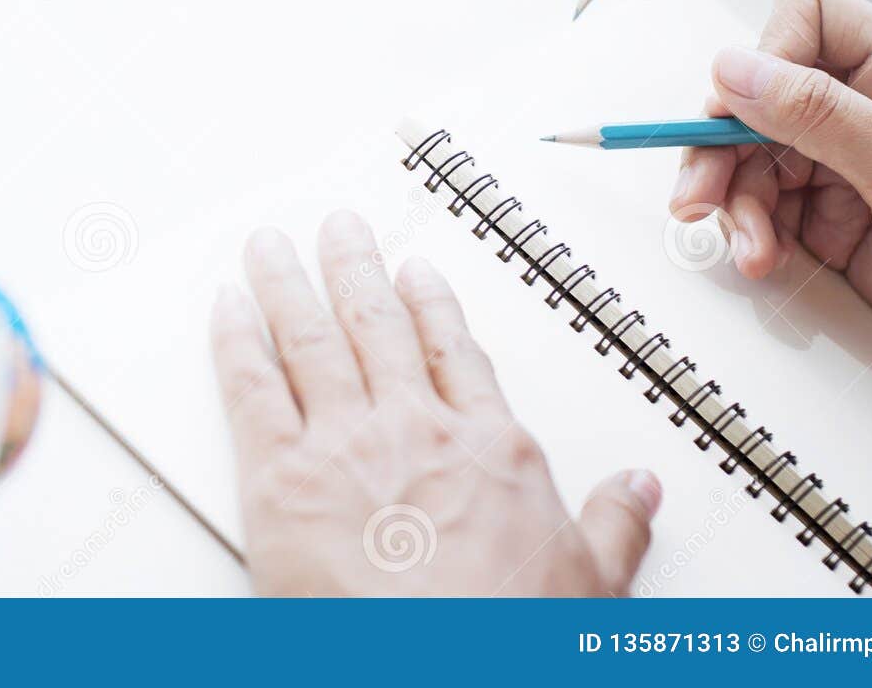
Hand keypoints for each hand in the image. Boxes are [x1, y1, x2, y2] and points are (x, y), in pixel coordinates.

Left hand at [210, 210, 661, 595]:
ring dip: (288, 281)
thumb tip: (643, 490)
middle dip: (353, 267)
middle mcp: (414, 429)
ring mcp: (346, 445)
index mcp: (488, 447)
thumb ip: (616, 527)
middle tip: (337, 228)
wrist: (443, 674)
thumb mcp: (589, 587)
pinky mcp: (281, 478)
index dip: (431, 304)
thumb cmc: (508, 639)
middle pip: (376, 324)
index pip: (455, 352)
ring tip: (271, 245)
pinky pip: (252, 388)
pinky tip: (228, 306)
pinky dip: (236, 339)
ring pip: (311, 337)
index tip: (414, 272)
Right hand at [669, 0, 871, 407]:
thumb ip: (824, 119)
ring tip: (749, 244)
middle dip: (726, 144)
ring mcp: (847, 163)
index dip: (766, 59)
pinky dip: (748, 230)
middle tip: (704, 191)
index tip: (740, 115)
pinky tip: (762, 256)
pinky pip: (761, 204)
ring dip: (734, 198)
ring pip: (750, 152)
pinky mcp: (828, 215)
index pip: (809, 19)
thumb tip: (738, 71)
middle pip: (761, 93)